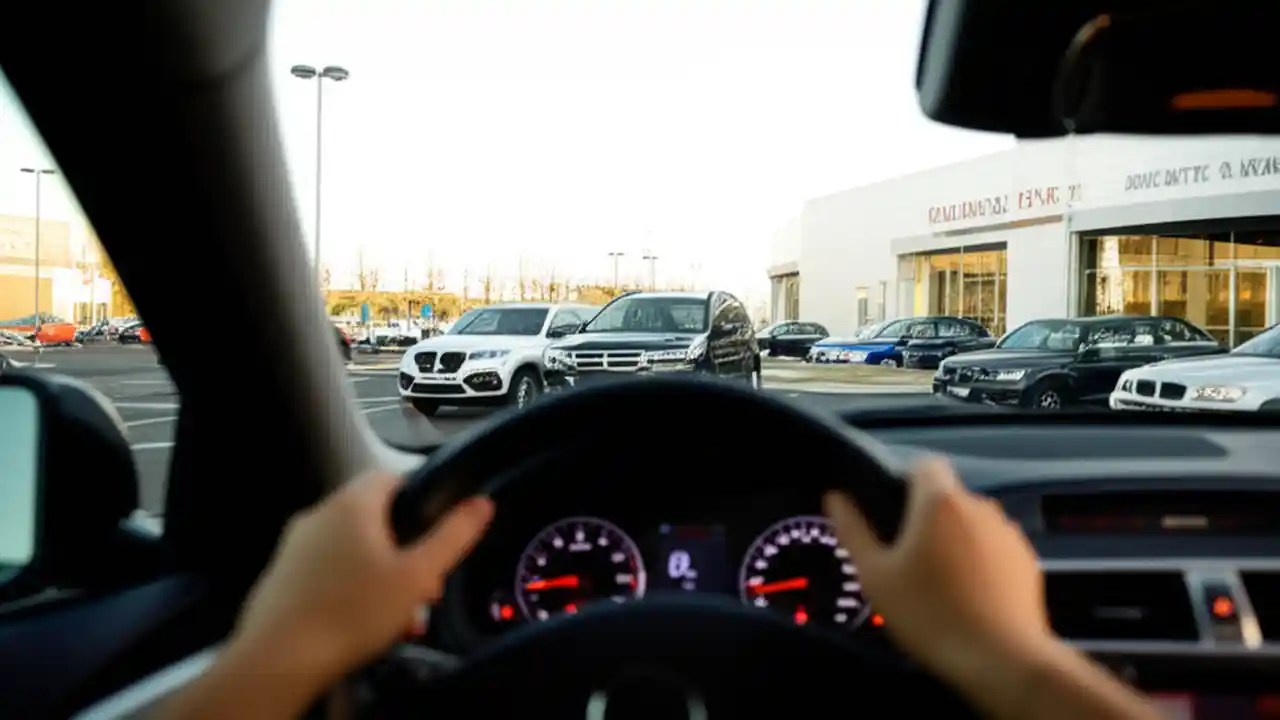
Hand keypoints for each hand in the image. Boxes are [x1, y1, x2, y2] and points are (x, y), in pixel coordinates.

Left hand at [230, 472, 493, 682]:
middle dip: (405, 549)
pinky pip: (327, 571)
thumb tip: (482, 503)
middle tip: (424, 584)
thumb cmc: (353, 612)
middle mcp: (319, 514)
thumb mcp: (418, 575)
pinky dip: (351, 588)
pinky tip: (364, 621)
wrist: (279, 659)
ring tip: (399, 613)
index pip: (391, 477)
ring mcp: (295, 546)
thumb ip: (453, 536)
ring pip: (351, 549)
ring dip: (381, 574)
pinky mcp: (282, 576)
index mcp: (353, 504)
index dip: (420, 497)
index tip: (436, 530)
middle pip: (374, 518)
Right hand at [823, 456, 1053, 688]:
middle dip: (927, 518)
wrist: (1002, 660)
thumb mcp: (875, 576)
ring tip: (939, 583)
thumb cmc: (930, 614)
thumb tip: (835, 497)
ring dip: (955, 540)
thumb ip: (852, 530)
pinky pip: (994, 548)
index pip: (924, 464)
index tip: (890, 514)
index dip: (904, 481)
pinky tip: (969, 596)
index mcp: (939, 501)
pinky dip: (980, 562)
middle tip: (907, 559)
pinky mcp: (1028, 561)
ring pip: (972, 523)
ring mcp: (1009, 533)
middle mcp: (980, 506)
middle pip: (947, 496)